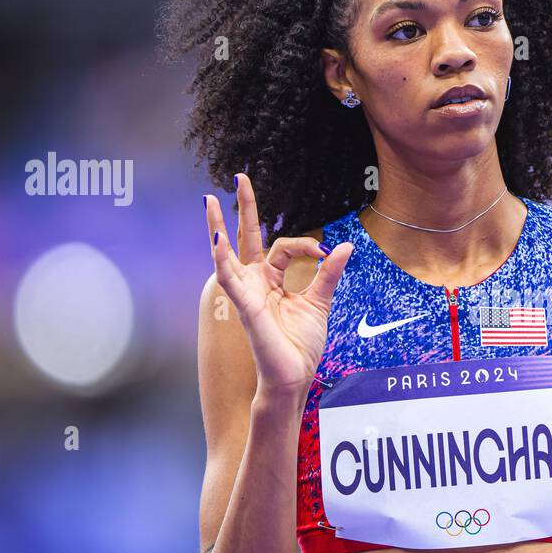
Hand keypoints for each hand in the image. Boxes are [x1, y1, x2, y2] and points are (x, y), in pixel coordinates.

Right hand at [204, 173, 351, 393]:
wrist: (294, 376)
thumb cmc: (300, 344)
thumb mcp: (319, 301)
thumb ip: (328, 273)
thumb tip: (344, 246)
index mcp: (273, 280)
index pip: (285, 246)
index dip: (307, 244)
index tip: (326, 253)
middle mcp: (256, 282)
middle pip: (247, 238)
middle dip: (243, 208)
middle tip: (240, 177)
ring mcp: (247, 293)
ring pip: (228, 253)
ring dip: (216, 227)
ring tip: (207, 200)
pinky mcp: (245, 306)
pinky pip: (228, 279)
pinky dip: (221, 259)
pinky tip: (216, 241)